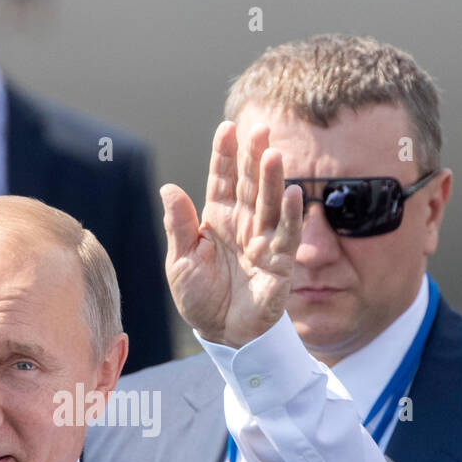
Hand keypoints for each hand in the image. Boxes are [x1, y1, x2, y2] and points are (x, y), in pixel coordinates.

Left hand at [161, 121, 302, 347]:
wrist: (221, 334)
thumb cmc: (200, 298)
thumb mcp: (180, 261)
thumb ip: (178, 226)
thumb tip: (168, 188)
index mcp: (216, 219)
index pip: (221, 181)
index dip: (224, 156)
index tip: (227, 128)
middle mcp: (242, 224)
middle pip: (249, 185)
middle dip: (252, 157)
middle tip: (258, 128)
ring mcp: (262, 241)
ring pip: (269, 204)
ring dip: (272, 180)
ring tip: (273, 154)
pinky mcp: (279, 263)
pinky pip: (287, 236)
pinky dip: (291, 215)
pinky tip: (294, 193)